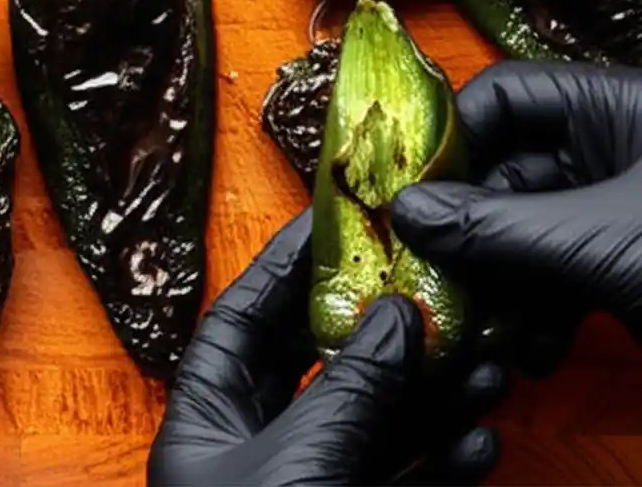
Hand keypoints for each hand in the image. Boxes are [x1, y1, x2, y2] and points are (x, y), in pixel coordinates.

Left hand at [148, 211, 500, 485]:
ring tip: (483, 367)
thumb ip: (348, 391)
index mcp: (204, 419)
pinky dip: (437, 465)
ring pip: (370, 425)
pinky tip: (478, 444)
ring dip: (429, 398)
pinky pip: (396, 483)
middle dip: (381, 334)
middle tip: (435, 291)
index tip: (336, 225)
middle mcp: (249, 447)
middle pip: (318, 365)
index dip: (285, 268)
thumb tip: (394, 315)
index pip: (240, 319)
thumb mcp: (295, 467)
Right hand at [391, 62, 641, 369]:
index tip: (405, 193)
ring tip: (488, 329)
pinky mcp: (625, 264)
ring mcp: (618, 210)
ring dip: (498, 283)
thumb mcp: (601, 241)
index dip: (451, 140)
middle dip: (469, 230)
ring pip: (524, 231)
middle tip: (430, 274)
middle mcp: (615, 149)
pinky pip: (556, 272)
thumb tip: (407, 211)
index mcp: (620, 107)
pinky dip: (536, 311)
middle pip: (506, 171)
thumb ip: (497, 225)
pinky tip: (535, 350)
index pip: (505, 97)